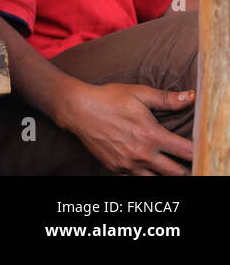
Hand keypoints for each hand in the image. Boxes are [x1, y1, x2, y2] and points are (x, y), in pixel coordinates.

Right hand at [59, 82, 195, 174]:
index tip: (196, 148)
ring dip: (164, 174)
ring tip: (165, 165)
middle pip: (177, 173)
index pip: (187, 152)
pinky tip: (143, 163)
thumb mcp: (138, 93)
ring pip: (158, 180)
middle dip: (184, 168)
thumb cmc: (108, 99)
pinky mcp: (116, 169)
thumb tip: (191, 97)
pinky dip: (144, 173)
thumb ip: (166, 99)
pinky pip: (137, 178)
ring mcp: (128, 164)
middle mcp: (142, 154)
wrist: (77, 109)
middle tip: (182, 160)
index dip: (196, 152)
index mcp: (151, 135)